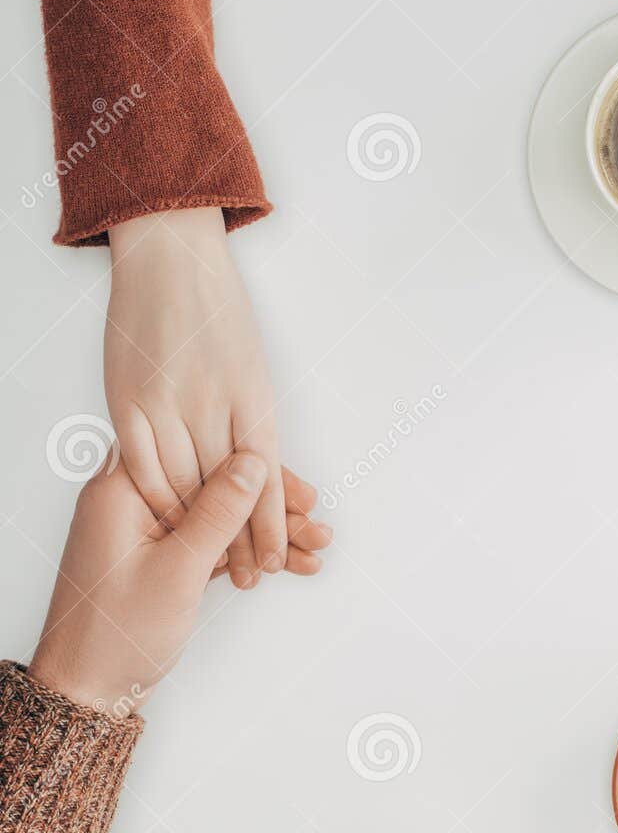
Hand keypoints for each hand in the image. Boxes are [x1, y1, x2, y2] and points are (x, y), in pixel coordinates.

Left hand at [28, 455, 330, 714]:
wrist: (85, 691)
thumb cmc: (113, 635)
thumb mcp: (177, 570)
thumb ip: (217, 514)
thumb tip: (252, 462)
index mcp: (121, 490)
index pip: (199, 457)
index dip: (256, 473)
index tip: (298, 492)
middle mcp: (131, 503)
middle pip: (214, 487)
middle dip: (268, 509)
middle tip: (313, 524)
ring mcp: (145, 533)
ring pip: (217, 518)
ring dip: (265, 536)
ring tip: (312, 549)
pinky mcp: (157, 560)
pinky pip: (209, 545)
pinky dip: (244, 555)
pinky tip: (282, 564)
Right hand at [105, 206, 284, 589]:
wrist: (170, 255)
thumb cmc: (218, 312)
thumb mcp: (251, 370)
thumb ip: (253, 426)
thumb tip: (266, 482)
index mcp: (251, 394)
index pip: (265, 477)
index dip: (270, 524)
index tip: (276, 561)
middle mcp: (210, 401)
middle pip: (227, 491)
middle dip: (240, 539)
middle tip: (250, 577)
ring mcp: (165, 400)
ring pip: (184, 483)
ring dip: (198, 528)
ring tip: (213, 563)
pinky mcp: (127, 399)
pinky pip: (142, 464)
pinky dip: (156, 496)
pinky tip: (167, 521)